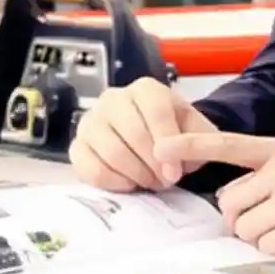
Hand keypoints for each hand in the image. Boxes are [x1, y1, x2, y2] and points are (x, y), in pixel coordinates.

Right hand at [70, 78, 217, 192]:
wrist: (153, 141)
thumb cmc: (175, 133)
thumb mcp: (196, 131)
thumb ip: (196, 140)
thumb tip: (176, 158)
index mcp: (145, 89)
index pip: (156, 110)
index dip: (167, 143)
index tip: (175, 172)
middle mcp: (113, 98)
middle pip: (132, 132)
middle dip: (152, 164)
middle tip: (164, 182)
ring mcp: (90, 121)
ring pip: (111, 152)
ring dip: (135, 175)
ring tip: (150, 182)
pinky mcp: (77, 146)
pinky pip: (91, 169)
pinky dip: (114, 183)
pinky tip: (129, 184)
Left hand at [153, 132, 274, 256]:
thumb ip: (266, 171)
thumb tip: (227, 196)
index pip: (227, 144)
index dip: (189, 145)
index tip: (159, 147)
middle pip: (228, 201)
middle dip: (242, 214)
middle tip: (273, 213)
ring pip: (242, 227)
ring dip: (259, 233)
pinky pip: (263, 245)